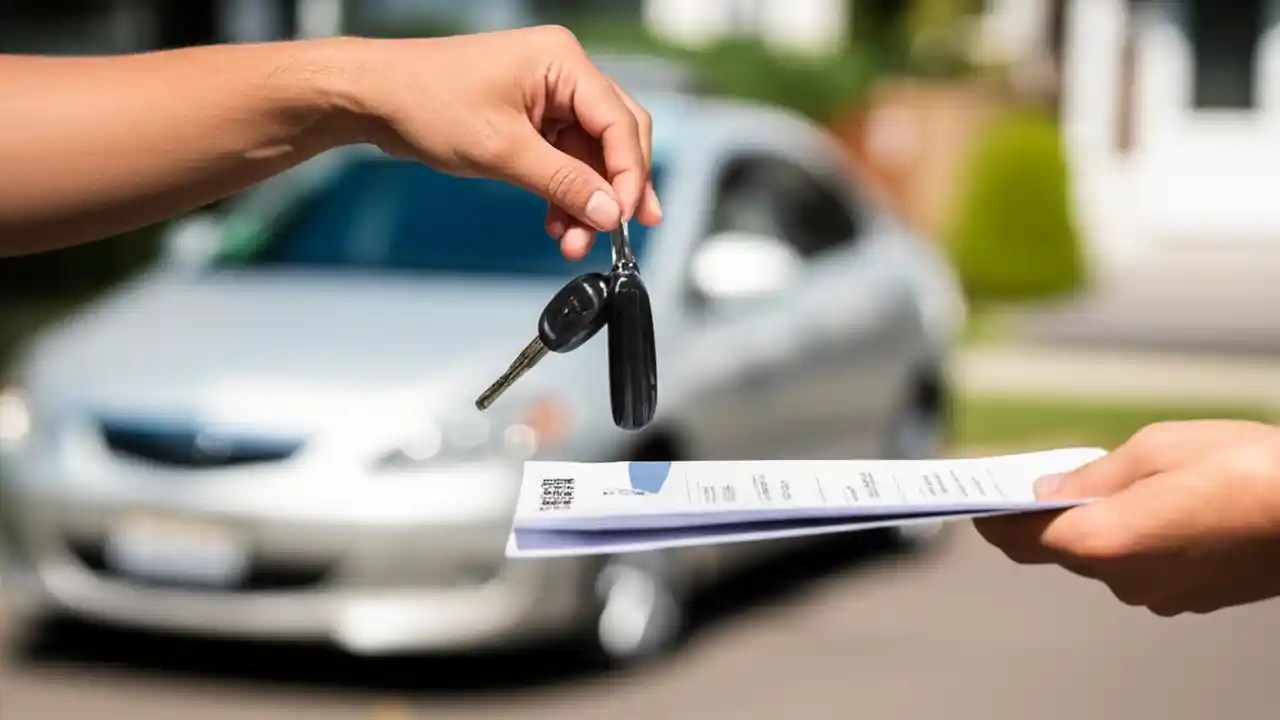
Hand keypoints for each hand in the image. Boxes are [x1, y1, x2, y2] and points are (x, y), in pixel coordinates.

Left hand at [337, 27, 661, 259]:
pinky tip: (557, 224)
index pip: (619, 122)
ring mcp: (546, 95)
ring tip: (574, 240)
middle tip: (620, 233)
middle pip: (614, 136)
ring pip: (588, 155)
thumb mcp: (503, 150)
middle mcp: (561, 73)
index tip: (628, 218)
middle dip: (615, 189)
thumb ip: (564, 183)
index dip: (630, 175)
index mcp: (562, 61)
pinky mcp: (529, 117)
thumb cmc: (426, 101)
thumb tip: (610, 212)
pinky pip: (562, 159)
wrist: (374, 98)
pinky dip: (562, 192)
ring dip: (585, 199)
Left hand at [975, 420, 1279, 615]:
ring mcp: (1159, 595)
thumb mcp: (1154, 449)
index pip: (1018, 538)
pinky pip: (1143, 567)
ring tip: (1113, 482)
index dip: (990, 517)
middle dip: (1046, 515)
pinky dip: (1134, 539)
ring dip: (1097, 525)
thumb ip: (1090, 475)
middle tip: (1038, 476)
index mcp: (1102, 542)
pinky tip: (1157, 506)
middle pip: (1059, 549)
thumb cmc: (1245, 469)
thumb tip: (1046, 490)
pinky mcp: (1191, 598)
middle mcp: (1123, 580)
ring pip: (1103, 558)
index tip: (973, 498)